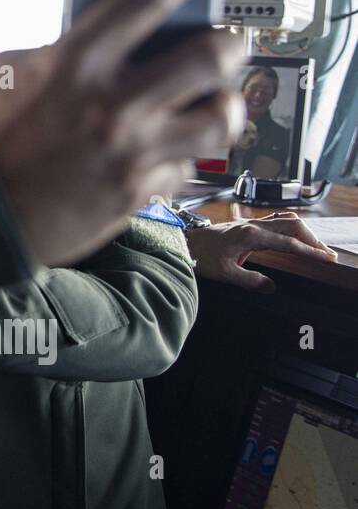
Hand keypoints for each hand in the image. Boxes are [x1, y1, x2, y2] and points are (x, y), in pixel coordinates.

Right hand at [0, 0, 243, 267]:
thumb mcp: (11, 73)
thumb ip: (65, 48)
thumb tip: (115, 30)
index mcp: (76, 62)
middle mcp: (113, 104)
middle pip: (211, 55)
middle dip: (229, 42)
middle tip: (225, 41)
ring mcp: (132, 151)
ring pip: (221, 117)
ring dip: (224, 104)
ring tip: (212, 100)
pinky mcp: (139, 191)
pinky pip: (187, 164)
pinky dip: (181, 154)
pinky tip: (161, 148)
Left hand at [186, 213, 337, 292]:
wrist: (182, 241)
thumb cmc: (199, 256)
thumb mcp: (224, 273)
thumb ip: (249, 281)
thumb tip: (271, 287)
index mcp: (250, 236)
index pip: (288, 242)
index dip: (309, 251)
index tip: (325, 258)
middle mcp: (253, 225)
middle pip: (292, 226)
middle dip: (312, 239)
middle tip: (325, 254)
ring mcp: (249, 223)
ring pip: (285, 221)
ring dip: (303, 232)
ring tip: (315, 247)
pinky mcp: (246, 225)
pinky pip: (275, 222)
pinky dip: (290, 229)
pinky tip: (294, 239)